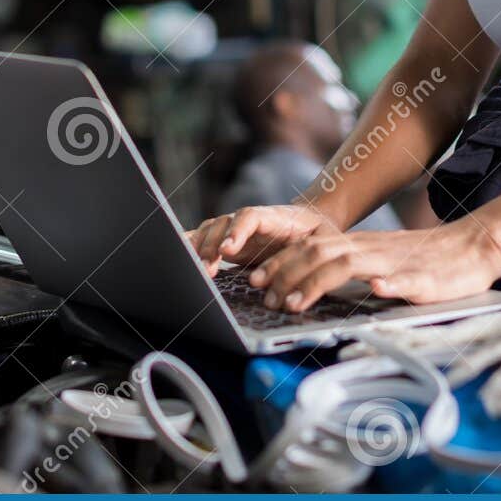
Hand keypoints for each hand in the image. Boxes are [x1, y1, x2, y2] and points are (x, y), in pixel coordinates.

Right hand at [185, 203, 336, 276]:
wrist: (311, 222)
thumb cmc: (317, 234)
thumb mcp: (323, 242)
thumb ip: (311, 257)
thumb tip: (302, 283)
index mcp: (273, 217)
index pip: (250, 217)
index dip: (236, 231)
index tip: (228, 250)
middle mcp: (249, 221)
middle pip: (222, 224)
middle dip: (211, 245)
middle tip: (206, 267)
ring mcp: (235, 229)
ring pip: (210, 231)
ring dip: (200, 249)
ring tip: (197, 270)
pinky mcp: (226, 241)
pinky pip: (203, 239)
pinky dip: (190, 247)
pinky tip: (178, 259)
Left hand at [246, 217, 500, 311]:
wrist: (474, 246)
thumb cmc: (428, 261)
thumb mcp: (381, 260)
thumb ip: (351, 266)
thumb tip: (311, 279)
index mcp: (361, 246)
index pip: (311, 247)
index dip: (282, 262)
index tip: (257, 280)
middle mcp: (372, 249)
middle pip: (320, 253)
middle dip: (287, 274)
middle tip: (265, 296)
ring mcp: (397, 263)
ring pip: (350, 264)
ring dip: (318, 282)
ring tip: (296, 303)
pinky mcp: (426, 279)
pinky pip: (406, 279)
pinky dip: (391, 283)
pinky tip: (378, 289)